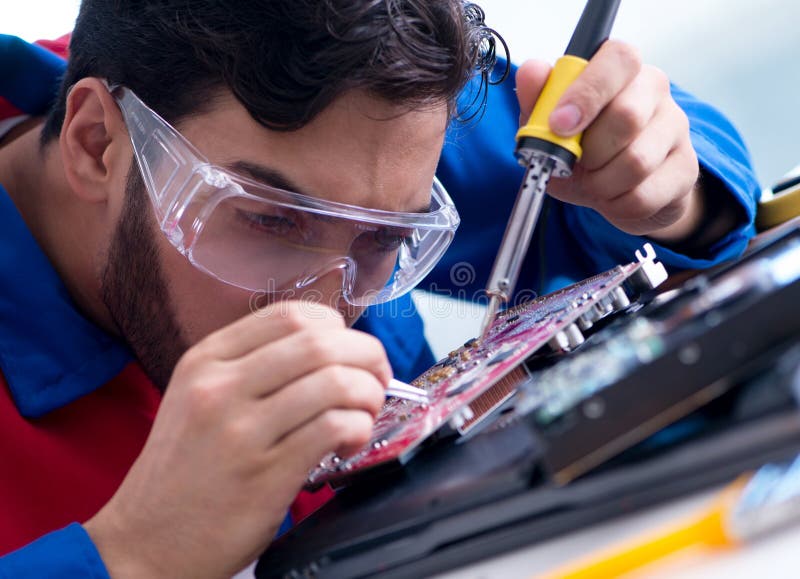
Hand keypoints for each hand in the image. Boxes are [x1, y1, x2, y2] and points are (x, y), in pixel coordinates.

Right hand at [84, 301, 390, 578]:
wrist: (144, 543)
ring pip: (333, 382)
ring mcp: (240, 430)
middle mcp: (219, 386)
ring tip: (365, 414)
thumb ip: (251, 368)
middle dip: (366, 355)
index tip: (351, 350)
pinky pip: (332, 427)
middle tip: (376, 378)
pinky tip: (352, 442)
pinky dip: (358, 427)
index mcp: (205, 360)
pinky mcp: (264, 474)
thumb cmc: (183, 472)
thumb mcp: (197, 399)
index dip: (337, 328)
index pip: (291, 315)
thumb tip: (327, 352)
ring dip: (367, 394)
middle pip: (320, 342)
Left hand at [516, 40, 702, 240]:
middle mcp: (655, 92)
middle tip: (576, 163)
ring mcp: (676, 129)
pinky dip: (615, 206)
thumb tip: (532, 72)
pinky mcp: (686, 169)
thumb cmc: (582, 151)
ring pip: (636, 162)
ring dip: (600, 184)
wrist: (615, 193)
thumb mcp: (550, 128)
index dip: (587, 93)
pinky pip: (644, 195)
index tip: (559, 124)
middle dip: (590, 152)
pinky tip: (611, 198)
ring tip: (593, 183)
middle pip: (628, 116)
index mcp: (621, 71)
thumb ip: (537, 100)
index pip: (618, 60)